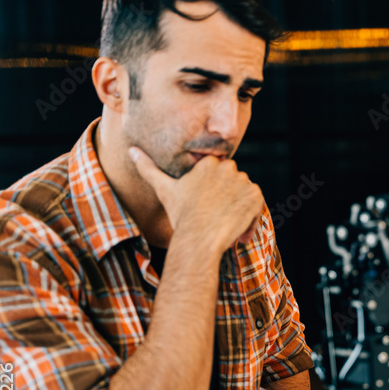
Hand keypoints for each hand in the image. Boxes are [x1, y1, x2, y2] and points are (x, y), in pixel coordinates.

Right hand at [130, 146, 262, 251]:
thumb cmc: (180, 215)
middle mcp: (228, 168)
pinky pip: (257, 205)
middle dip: (227, 197)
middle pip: (232, 182)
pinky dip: (251, 218)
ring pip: (244, 193)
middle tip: (215, 217)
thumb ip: (149, 168)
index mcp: (209, 163)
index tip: (206, 205)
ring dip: (239, 208)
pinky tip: (238, 233)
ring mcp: (243, 182)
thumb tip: (132, 151)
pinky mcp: (255, 197)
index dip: (213, 191)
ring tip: (224, 225)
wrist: (199, 239)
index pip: (217, 173)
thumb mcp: (164, 190)